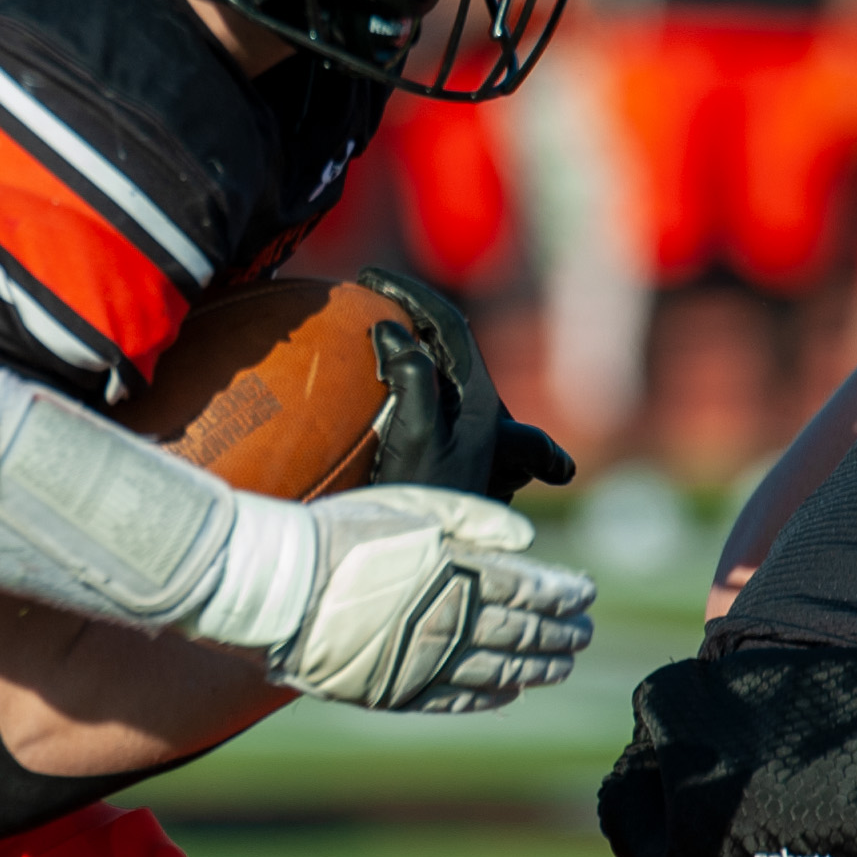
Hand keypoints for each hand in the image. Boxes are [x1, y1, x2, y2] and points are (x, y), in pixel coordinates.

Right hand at [270, 486, 594, 713]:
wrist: (278, 587)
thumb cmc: (339, 535)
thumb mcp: (410, 506)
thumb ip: (473, 518)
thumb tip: (529, 537)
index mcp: (461, 575)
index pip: (531, 588)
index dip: (564, 594)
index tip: (586, 595)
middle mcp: (454, 624)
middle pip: (524, 632)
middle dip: (560, 633)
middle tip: (584, 634)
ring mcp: (427, 664)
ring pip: (501, 671)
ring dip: (537, 668)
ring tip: (561, 666)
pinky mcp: (398, 692)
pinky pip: (457, 701)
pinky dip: (490, 699)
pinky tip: (511, 695)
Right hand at [360, 268, 574, 501]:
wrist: (430, 577)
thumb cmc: (426, 506)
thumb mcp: (419, 438)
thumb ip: (412, 378)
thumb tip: (391, 330)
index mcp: (484, 407)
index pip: (452, 328)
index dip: (413, 295)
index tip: (368, 280)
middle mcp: (488, 427)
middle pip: (464, 358)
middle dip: (442, 332)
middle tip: (399, 308)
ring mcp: (473, 455)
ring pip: (461, 393)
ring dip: (435, 365)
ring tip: (408, 351)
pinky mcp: (451, 478)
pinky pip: (440, 424)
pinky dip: (418, 405)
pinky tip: (397, 420)